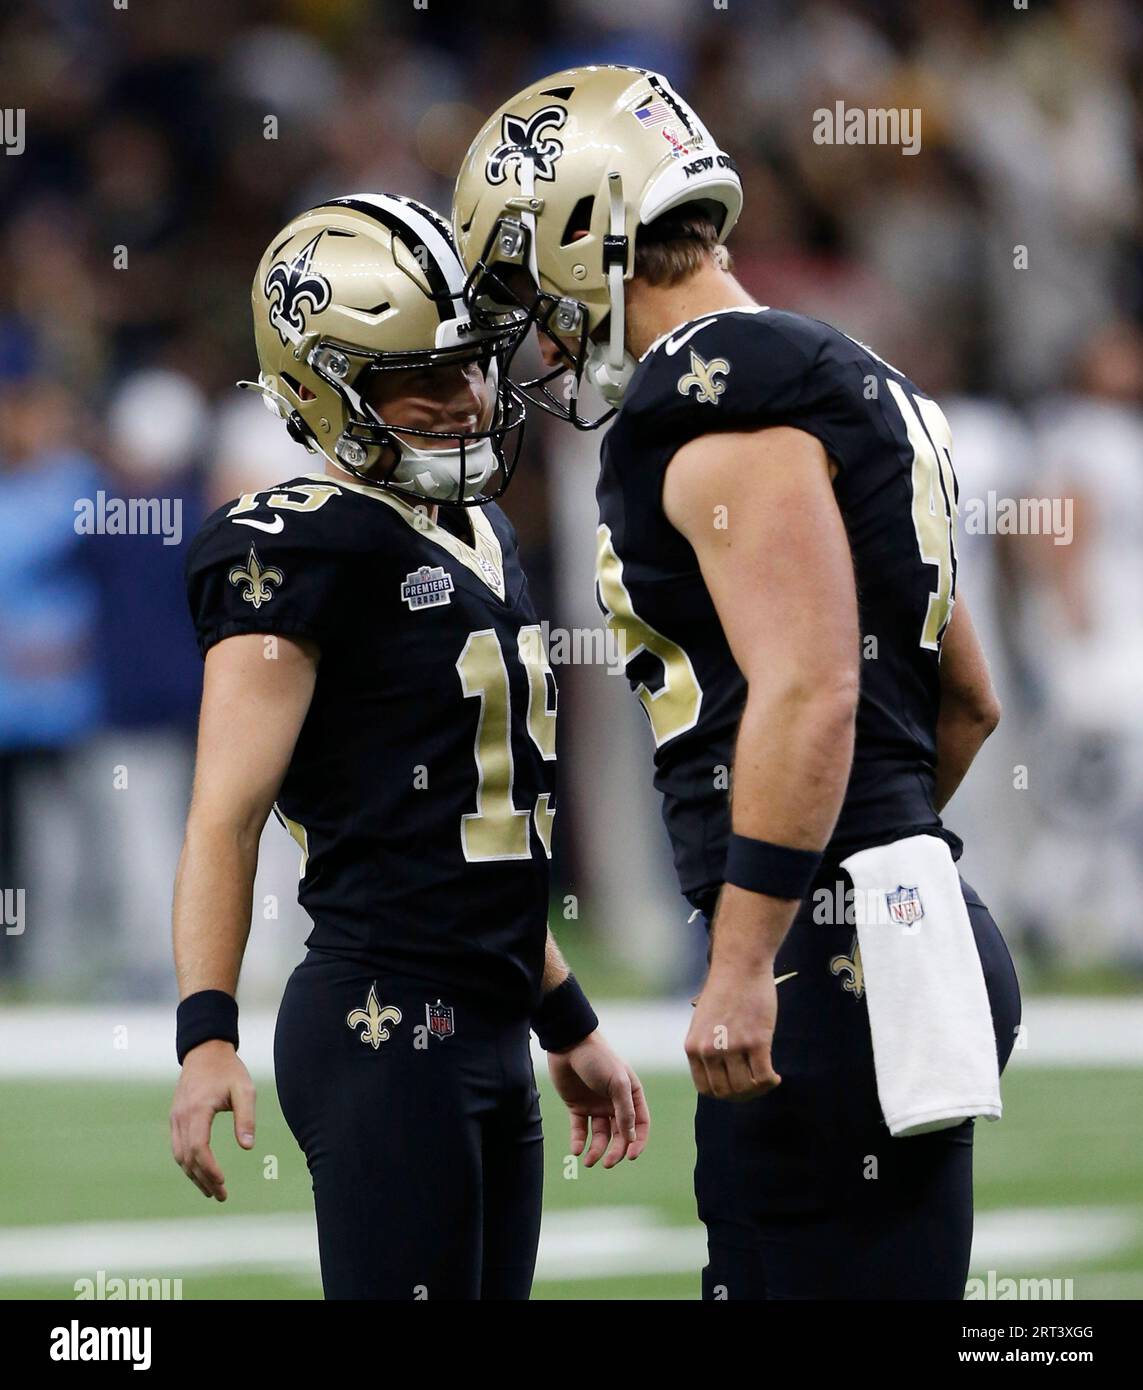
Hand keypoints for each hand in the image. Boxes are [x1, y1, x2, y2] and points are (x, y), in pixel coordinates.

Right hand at [170, 1040, 255, 1200]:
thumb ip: (246, 1117)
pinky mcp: (176, 1119)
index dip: (209, 1168)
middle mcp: (181, 1116)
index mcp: (197, 1109)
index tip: (223, 1181)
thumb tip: (248, 1147)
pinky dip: (189, 1164)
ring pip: (180, 1156)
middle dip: (203, 1179)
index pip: (198, 1147)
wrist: (205, 1051)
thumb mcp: (244, 1089)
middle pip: (187, 1157)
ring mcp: (175, 1118)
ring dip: (195, 1176)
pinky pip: (178, 1147)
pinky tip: (201, 1173)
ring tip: (212, 1191)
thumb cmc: (228, 1070)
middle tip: (221, 1196)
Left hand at [546, 1033, 649, 1168]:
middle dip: (615, 1151)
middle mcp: (615, 1102)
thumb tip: (631, 1138)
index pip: (640, 1125)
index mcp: (631, 1094)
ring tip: (588, 1161)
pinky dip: (579, 1141)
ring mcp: (596, 1105)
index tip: (631, 1156)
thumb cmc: (598, 1058)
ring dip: (596, 1150)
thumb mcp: (618, 1082)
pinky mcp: (577, 1106)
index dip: (638, 1142)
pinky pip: (580, 1129)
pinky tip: (576, 1150)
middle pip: (620, 1134)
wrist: (569, 1043)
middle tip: (607, 1163)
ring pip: (600, 1136)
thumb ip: (625, 1111)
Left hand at [685, 963, 780, 1099]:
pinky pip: (764, 1077)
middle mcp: (708, 1050)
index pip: (706, 1089)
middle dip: (744, 1095)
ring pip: (746, 1088)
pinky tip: (776, 1076)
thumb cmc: (725, 990)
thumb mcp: (704, 1022)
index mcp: (693, 1047)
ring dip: (759, 1089)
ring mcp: (731, 1047)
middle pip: (727, 1092)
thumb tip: (722, 1076)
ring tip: (767, 1080)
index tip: (738, 1088)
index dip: (724, 1093)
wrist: (740, 965)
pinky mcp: (756, 1041)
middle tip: (757, 1086)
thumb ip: (707, 1047)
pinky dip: (771, 1082)